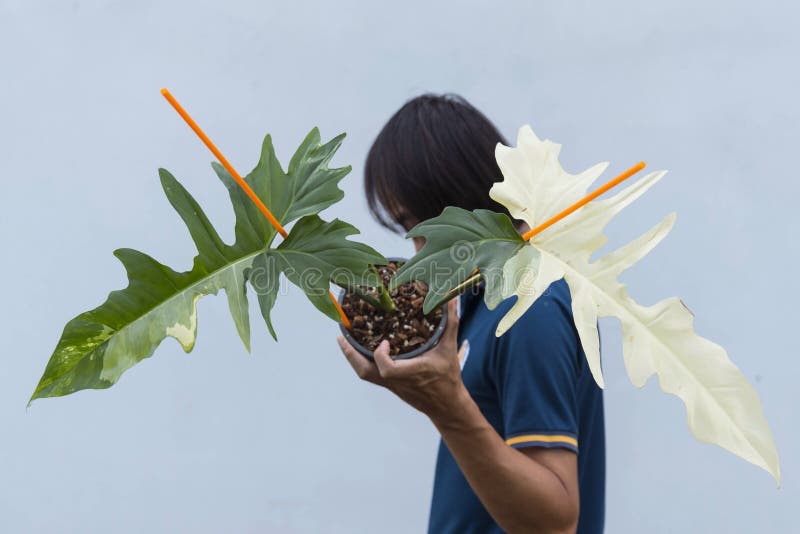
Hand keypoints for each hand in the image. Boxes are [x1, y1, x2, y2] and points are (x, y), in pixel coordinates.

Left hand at [337, 298, 469, 420]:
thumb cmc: (448, 377)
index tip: (384, 342)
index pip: (388, 370)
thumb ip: (451, 322)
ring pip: (364, 374)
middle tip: (342, 336)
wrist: (446, 405)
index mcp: (412, 371)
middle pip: (366, 372)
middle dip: (351, 354)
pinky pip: (369, 374)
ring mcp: (391, 384)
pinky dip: (360, 361)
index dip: (381, 356)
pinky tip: (358, 349)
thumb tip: (451, 298)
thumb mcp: (450, 348)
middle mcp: (398, 380)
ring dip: (352, 357)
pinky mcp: (389, 386)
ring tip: (344, 340)